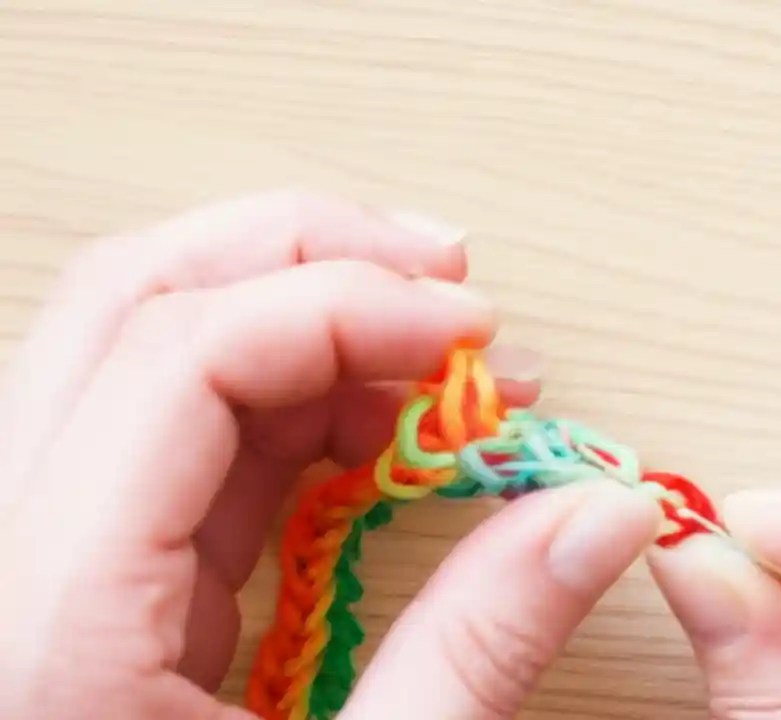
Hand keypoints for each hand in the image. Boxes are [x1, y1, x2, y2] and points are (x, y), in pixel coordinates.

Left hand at [0, 191, 659, 718]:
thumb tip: (598, 518)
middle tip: (446, 275)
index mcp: (44, 621)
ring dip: (310, 319)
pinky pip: (186, 438)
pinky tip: (394, 427)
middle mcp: (10, 563)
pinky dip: (299, 406)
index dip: (344, 307)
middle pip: (134, 304)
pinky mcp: (94, 581)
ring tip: (444, 354)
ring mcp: (42, 561)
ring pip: (151, 349)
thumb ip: (478, 648)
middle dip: (308, 257)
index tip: (472, 330)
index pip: (182, 358)